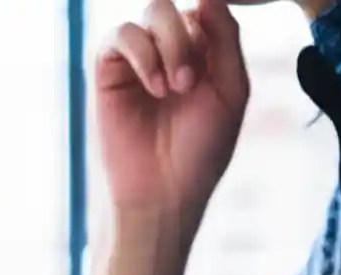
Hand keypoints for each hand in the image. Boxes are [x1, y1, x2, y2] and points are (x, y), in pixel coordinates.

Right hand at [97, 0, 248, 213]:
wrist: (166, 190)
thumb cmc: (202, 147)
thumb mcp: (231, 90)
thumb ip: (226, 39)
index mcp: (204, 49)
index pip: (206, 8)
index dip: (211, 22)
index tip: (212, 65)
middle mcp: (170, 47)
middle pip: (175, 7)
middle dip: (184, 38)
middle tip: (189, 84)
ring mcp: (138, 58)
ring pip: (150, 13)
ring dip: (168, 46)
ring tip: (172, 89)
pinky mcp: (109, 73)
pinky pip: (120, 37)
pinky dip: (141, 54)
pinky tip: (153, 87)